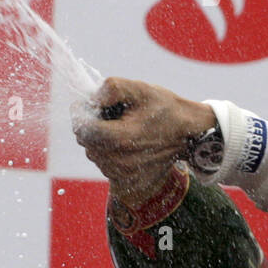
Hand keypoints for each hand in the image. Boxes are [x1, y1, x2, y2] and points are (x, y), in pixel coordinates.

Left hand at [72, 77, 215, 206]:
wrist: (187, 133)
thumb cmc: (164, 108)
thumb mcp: (140, 89)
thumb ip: (112, 88)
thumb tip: (90, 99)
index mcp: (121, 139)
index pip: (83, 128)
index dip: (80, 113)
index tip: (85, 103)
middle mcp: (120, 161)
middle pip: (85, 140)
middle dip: (91, 123)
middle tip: (109, 112)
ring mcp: (122, 173)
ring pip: (92, 151)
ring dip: (98, 137)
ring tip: (120, 126)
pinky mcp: (124, 179)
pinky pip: (102, 161)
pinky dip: (106, 149)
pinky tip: (124, 140)